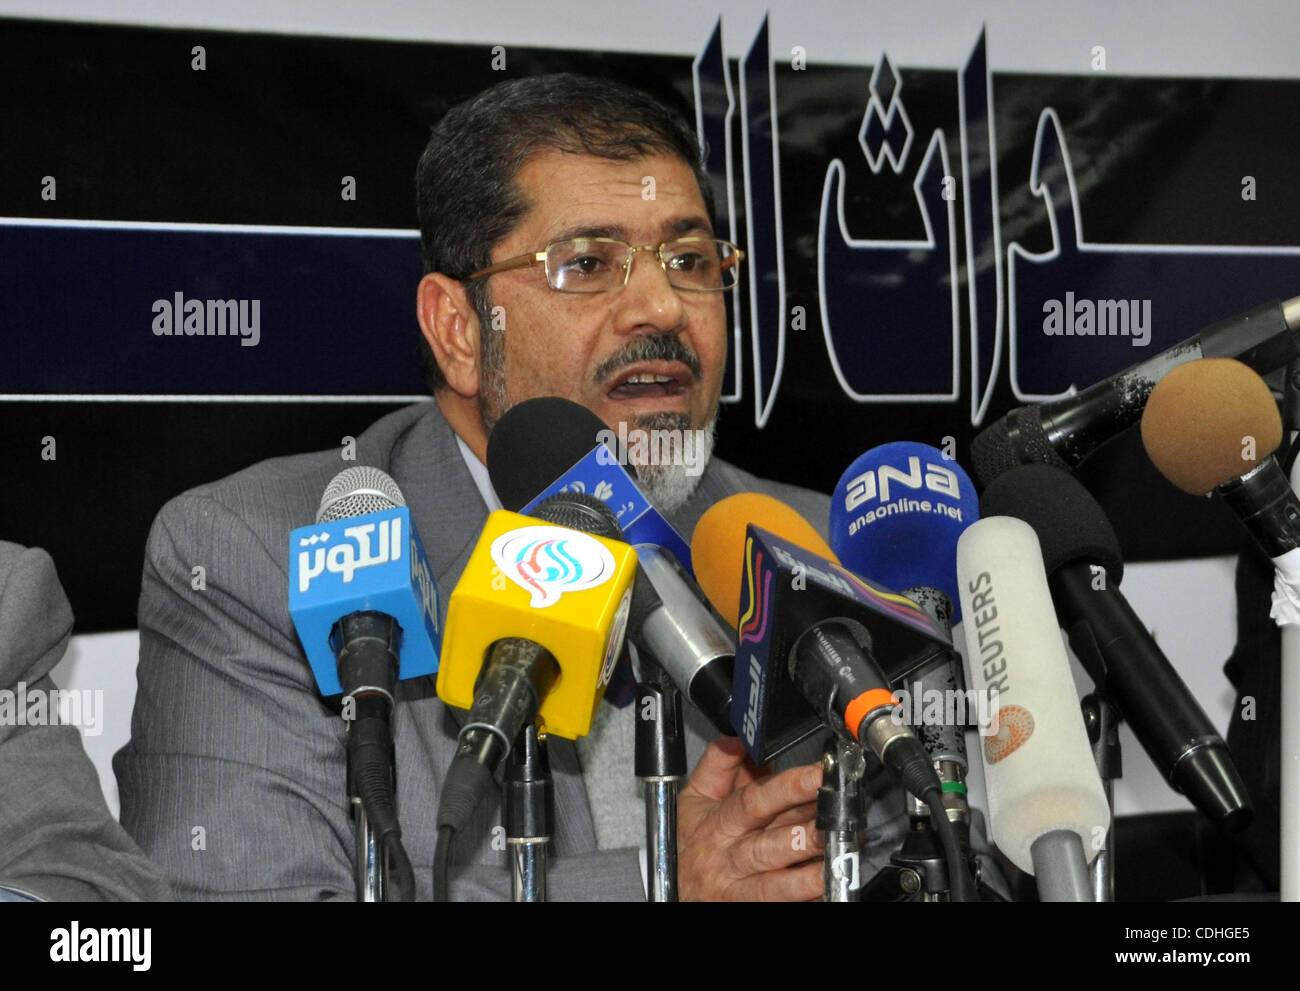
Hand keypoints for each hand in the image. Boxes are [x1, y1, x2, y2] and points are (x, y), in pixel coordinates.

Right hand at [677, 735, 823, 900]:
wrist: (675, 891)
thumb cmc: (689, 842)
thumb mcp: (695, 797)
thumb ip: (720, 762)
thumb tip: (741, 734)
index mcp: (721, 822)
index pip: (755, 801)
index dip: (788, 786)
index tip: (818, 773)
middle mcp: (732, 857)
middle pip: (772, 845)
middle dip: (807, 832)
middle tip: (838, 819)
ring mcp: (743, 889)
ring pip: (778, 885)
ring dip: (810, 875)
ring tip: (837, 859)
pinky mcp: (754, 910)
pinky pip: (783, 906)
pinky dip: (807, 899)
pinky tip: (828, 889)